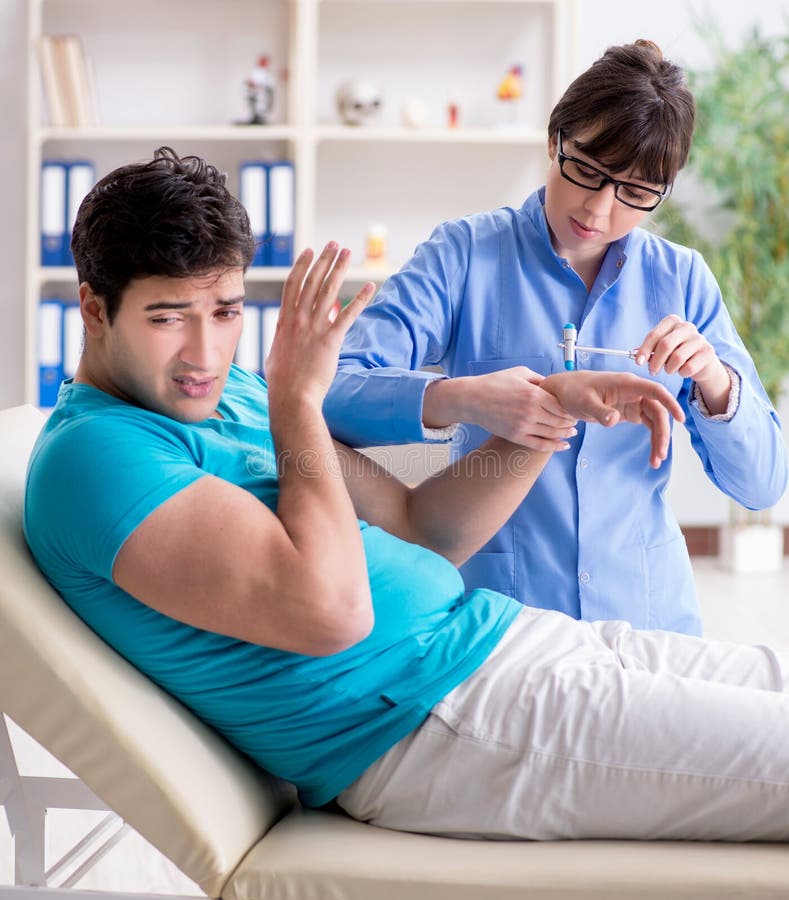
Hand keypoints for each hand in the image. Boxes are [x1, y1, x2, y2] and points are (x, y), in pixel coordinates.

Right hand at [265, 243, 374, 407]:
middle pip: (313, 281)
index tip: (309, 251)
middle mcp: (298, 319)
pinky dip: (360, 298)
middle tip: (334, 244)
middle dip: (324, 259)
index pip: (293, 285)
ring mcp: (314, 327)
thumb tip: (284, 339)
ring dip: (339, 269)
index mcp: (284, 321)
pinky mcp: (330, 339)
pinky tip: (370, 286)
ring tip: (347, 253)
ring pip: (329, 290)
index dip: (302, 265)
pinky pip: (348, 313)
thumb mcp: (276, 355)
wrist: (291, 397)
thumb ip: (282, 341)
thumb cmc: (282, 383)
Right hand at [425, 366, 578, 451]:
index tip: (575, 409)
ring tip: (571, 432)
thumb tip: (555, 385)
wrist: (472, 399)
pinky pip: (540, 445)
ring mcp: (523, 426)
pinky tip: (563, 445)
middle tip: (575, 421)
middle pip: (559, 420)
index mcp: (534, 393)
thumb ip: (540, 379)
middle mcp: (530, 411)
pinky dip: (554, 446)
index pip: (562, 405)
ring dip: (565, 434)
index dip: (571, 409)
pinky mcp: (515, 436)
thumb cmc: (495, 383)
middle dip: (570, 422)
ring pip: (552, 433)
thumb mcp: (520, 373)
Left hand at [542, 371, 685, 468]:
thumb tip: (614, 419)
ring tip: (656, 461)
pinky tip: (652, 455)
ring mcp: (633, 402)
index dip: (670, 403)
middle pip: (657, 411)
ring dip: (658, 440)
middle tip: (660, 455)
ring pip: (655, 421)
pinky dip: (651, 439)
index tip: (680, 418)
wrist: (564, 392)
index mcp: (626, 383)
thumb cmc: (573, 391)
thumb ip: (600, 411)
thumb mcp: (584, 401)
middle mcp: (634, 391)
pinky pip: (647, 425)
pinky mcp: (629, 412)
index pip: (655, 391)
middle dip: (662, 433)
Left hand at [634, 315, 730, 412]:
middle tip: (652, 371)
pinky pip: (688, 367)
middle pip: (665, 345)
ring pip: (677, 358)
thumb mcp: (661, 349)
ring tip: (669, 370)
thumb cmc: (676, 353)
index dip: (645, 349)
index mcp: (673, 321)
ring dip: (669, 369)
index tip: (638, 362)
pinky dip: (682, 373)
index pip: (654, 334)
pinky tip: (683, 371)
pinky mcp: (708, 352)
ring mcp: (700, 338)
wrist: (701, 362)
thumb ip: (649, 350)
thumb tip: (636, 355)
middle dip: (655, 361)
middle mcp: (687, 326)